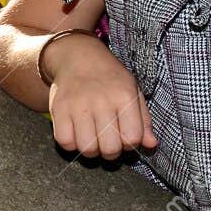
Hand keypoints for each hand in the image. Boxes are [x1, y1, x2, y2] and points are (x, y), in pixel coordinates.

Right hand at [46, 33, 157, 159]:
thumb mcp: (134, 93)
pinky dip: (71, 144)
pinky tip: (77, 135)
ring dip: (92, 151)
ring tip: (94, 140)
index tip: (125, 137)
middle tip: (109, 143)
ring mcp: (78, 106)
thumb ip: (144, 121)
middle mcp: (101, 101)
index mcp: (124, 96)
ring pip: (87, 148)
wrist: (79, 58)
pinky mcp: (58, 109)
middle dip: (112, 152)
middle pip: (109, 147)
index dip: (130, 144)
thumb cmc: (112, 80)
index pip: (132, 137)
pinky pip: (64, 141)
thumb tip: (151, 145)